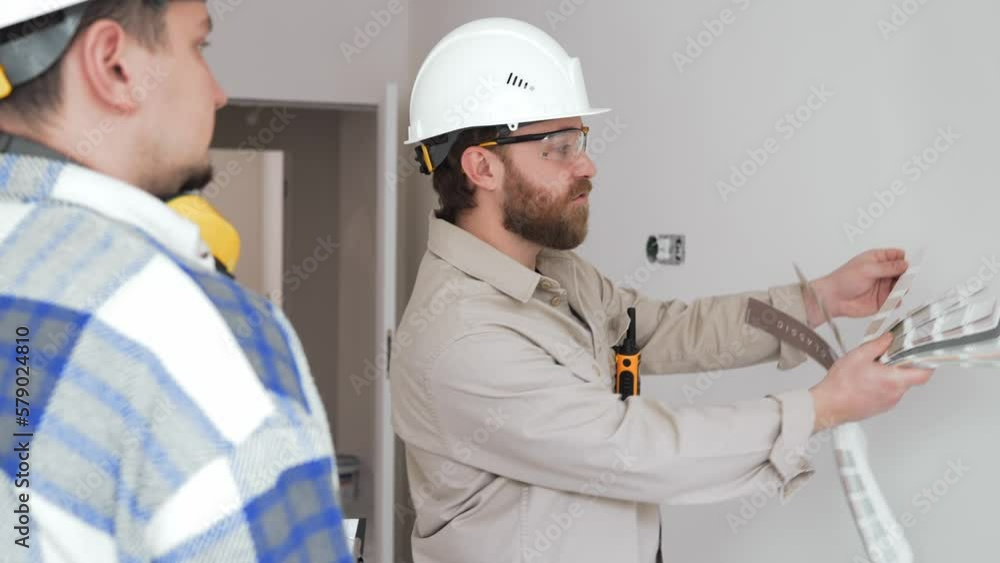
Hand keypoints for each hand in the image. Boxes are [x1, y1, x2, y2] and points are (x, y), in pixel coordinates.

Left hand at [807, 248, 908, 326]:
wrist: (833, 298)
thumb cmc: (843, 280)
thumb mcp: (867, 269)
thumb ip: (887, 267)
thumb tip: (904, 264)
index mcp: (877, 259)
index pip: (897, 256)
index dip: (903, 259)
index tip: (907, 264)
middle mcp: (881, 272)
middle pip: (902, 271)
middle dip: (906, 275)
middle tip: (905, 278)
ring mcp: (882, 286)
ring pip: (901, 286)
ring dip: (903, 288)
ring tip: (899, 289)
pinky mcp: (882, 300)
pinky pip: (895, 300)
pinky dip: (897, 300)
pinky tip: (894, 299)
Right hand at [809, 333, 932, 431]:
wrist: (829, 405)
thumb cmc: (842, 385)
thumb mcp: (859, 355)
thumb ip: (878, 344)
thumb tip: (889, 338)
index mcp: (894, 380)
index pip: (924, 373)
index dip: (927, 362)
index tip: (923, 354)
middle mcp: (895, 394)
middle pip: (910, 377)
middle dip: (901, 365)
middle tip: (886, 357)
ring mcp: (889, 403)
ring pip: (898, 385)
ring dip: (890, 376)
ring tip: (870, 370)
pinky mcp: (880, 408)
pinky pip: (888, 393)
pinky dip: (882, 385)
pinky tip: (865, 380)